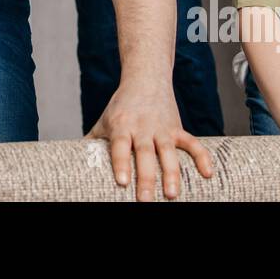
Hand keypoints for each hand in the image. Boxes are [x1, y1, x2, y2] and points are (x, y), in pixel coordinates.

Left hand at [86, 88, 213, 200]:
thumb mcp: (104, 121)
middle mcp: (142, 127)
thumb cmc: (121, 106)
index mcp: (121, 125)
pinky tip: (208, 174)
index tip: (122, 181)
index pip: (121, 146)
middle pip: (145, 153)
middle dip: (146, 177)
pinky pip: (193, 143)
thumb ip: (91, 142)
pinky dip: (202, 157)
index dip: (121, 163)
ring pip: (169, 152)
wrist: (145, 79)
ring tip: (172, 194)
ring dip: (172, 173)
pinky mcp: (177, 128)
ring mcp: (162, 128)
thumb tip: (71, 163)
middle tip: (145, 199)